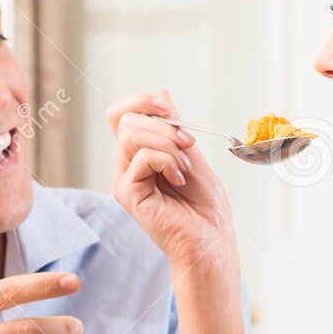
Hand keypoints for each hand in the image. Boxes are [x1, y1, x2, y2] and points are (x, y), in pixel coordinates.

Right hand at [105, 90, 236, 272]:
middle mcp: (127, 166)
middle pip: (126, 119)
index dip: (139, 101)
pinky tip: (179, 180)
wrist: (211, 239)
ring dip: (168, 144)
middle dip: (164, 125)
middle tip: (189, 145)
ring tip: (185, 168)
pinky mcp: (127, 193)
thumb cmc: (205, 205)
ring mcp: (125, 179)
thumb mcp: (192, 154)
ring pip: (132, 134)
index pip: (121, 114)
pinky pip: (142, 157)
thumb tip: (161, 93)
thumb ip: (173, 126)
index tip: (167, 109)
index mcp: (140, 154)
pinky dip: (168, 162)